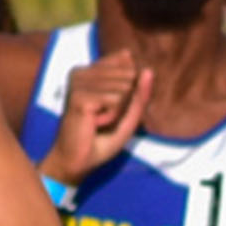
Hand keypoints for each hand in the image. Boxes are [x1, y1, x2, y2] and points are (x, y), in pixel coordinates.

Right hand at [39, 49, 153, 186]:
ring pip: (124, 88)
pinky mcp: (79, 96)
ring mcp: (78, 82)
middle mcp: (81, 72)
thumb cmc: (100, 138)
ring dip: (116, 111)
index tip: (107, 108)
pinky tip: (93, 123)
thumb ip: (140, 92)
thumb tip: (148, 70)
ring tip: (96, 121)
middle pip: (128, 76)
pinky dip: (111, 117)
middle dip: (123, 102)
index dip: (129, 91)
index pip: (128, 64)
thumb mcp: (128, 114)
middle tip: (101, 117)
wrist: (77, 160)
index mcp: (89, 70)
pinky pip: (116, 100)